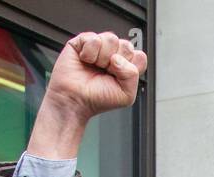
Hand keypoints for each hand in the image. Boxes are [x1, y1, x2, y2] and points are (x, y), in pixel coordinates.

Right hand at [29, 31, 147, 158]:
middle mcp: (114, 55)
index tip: (120, 76)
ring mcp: (99, 48)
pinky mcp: (83, 42)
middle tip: (106, 72)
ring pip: (111, 39)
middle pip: (127, 45)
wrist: (74, 100)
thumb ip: (133, 75)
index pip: (139, 55)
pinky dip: (89, 52)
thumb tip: (117, 58)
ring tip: (95, 66)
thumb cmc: (97, 99)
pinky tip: (85, 60)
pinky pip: (94, 38)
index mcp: (126, 67)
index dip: (131, 65)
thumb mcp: (126, 95)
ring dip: (102, 57)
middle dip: (116, 62)